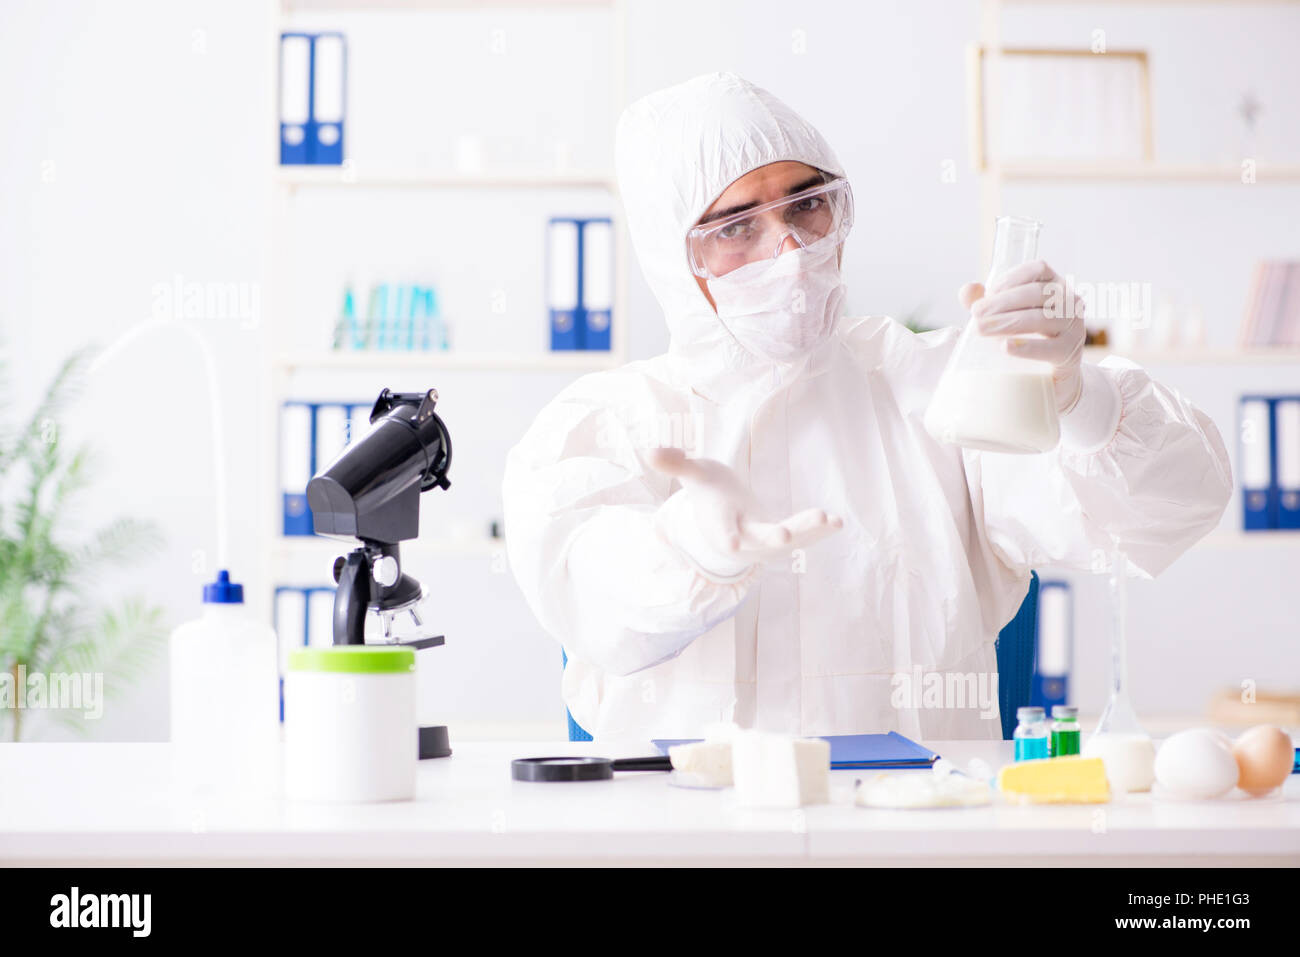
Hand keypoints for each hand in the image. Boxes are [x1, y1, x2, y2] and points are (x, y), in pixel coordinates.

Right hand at [648, 447, 842, 577]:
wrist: (728, 524)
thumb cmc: (710, 494)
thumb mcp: (695, 476)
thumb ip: (677, 465)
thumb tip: (649, 451)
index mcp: (720, 521)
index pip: (722, 530)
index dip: (727, 535)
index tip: (734, 544)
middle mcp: (744, 535)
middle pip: (759, 538)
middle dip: (773, 537)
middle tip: (785, 535)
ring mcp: (765, 541)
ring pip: (787, 540)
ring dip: (807, 531)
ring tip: (829, 519)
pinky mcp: (784, 540)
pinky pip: (803, 537)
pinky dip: (819, 530)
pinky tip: (838, 521)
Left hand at [960, 259, 1086, 412]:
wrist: (1050, 376)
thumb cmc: (1026, 338)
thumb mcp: (1006, 316)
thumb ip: (987, 302)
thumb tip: (966, 290)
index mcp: (1056, 286)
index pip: (1039, 269)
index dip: (1013, 277)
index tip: (989, 292)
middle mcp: (1070, 303)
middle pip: (1037, 293)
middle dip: (1003, 302)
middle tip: (976, 313)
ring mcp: (1073, 328)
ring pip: (1041, 318)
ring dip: (1008, 322)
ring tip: (982, 329)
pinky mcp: (1069, 353)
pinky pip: (1049, 348)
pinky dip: (1026, 347)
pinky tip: (1006, 346)